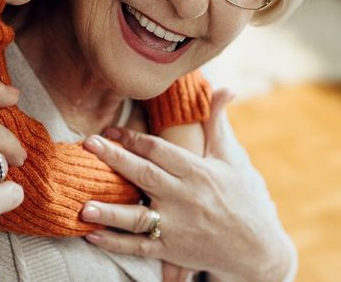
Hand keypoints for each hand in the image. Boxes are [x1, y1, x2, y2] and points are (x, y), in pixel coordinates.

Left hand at [80, 90, 293, 281]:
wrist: (256, 249)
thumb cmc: (242, 198)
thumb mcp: (231, 159)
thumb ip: (217, 124)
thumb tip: (225, 88)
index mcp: (198, 172)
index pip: (159, 150)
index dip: (133, 138)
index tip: (109, 130)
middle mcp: (185, 197)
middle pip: (144, 175)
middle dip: (114, 159)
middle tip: (88, 144)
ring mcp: (177, 226)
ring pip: (138, 217)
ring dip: (110, 212)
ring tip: (83, 206)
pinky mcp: (172, 250)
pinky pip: (140, 248)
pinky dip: (116, 243)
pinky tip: (93, 236)